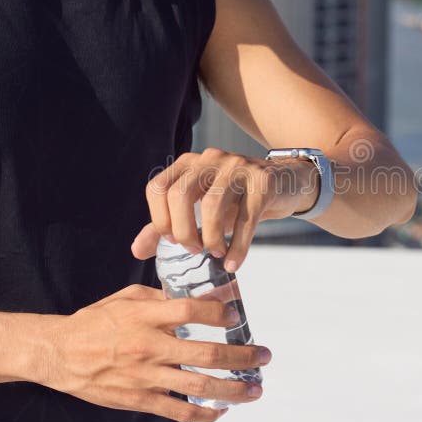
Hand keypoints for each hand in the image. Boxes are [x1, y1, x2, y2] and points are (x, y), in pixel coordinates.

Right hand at [36, 285, 270, 421]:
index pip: (192, 312)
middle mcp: (149, 346)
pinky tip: (221, 411)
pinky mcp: (139, 400)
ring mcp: (145, 376)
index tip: (236, 317)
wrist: (59, 353)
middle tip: (263, 356)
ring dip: (233, 389)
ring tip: (254, 389)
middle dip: (242, 356)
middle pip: (207, 353)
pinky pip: (178, 411)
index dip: (220, 313)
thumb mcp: (127, 297)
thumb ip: (162, 297)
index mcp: (146, 316)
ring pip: (199, 386)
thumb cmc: (95, 321)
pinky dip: (204, 414)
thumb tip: (198, 298)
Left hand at [132, 148, 318, 271]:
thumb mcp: (200, 209)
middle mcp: (211, 159)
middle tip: (192, 251)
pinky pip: (247, 217)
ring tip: (215, 253)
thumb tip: (137, 250)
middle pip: (181, 194)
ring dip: (211, 237)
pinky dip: (238, 245)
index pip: (158, 187)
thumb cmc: (236, 199)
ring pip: (213, 204)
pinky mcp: (263, 181)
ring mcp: (239, 166)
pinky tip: (234, 262)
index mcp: (189, 163)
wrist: (284, 184)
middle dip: (182, 230)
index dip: (160, 218)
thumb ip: (166, 226)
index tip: (172, 241)